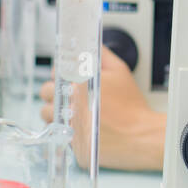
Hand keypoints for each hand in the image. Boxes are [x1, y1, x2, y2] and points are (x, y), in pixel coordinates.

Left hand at [39, 46, 165, 171]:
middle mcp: (68, 103)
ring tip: (75, 112)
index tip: (70, 76)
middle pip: (46, 91)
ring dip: (56, 111)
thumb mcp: (120, 71)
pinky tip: (77, 125)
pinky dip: (61, 128)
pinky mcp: (67, 141)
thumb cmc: (131, 105)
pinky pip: (53, 131)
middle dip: (57, 90)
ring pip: (46, 113)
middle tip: (73, 94)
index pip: (55, 70)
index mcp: (78, 83)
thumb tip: (89, 45)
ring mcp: (66, 124)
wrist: (140, 135)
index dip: (63, 72)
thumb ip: (101, 54)